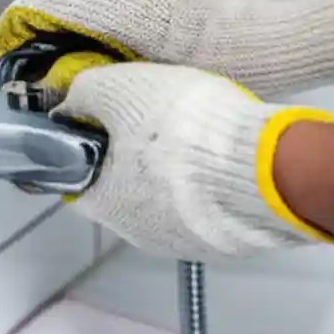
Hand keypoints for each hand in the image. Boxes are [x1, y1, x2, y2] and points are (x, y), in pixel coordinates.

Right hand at [0, 0, 333, 97]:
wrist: (272, 41)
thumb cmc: (227, 67)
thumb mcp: (154, 83)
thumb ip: (94, 75)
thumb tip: (49, 82)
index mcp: (133, 4)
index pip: (45, 1)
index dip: (14, 30)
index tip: (2, 58)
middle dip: (25, 20)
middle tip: (18, 59)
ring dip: (50, 12)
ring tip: (45, 52)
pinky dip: (76, 5)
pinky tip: (81, 39)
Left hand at [53, 62, 333, 258]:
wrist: (266, 167)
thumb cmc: (179, 129)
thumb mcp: (119, 90)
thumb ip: (85, 95)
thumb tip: (68, 104)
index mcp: (104, 204)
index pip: (77, 183)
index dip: (88, 151)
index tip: (104, 127)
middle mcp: (138, 234)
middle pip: (123, 191)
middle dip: (134, 160)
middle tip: (156, 123)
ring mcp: (184, 243)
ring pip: (166, 202)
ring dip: (174, 174)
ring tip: (196, 136)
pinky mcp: (225, 242)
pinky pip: (205, 209)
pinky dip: (208, 187)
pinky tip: (222, 157)